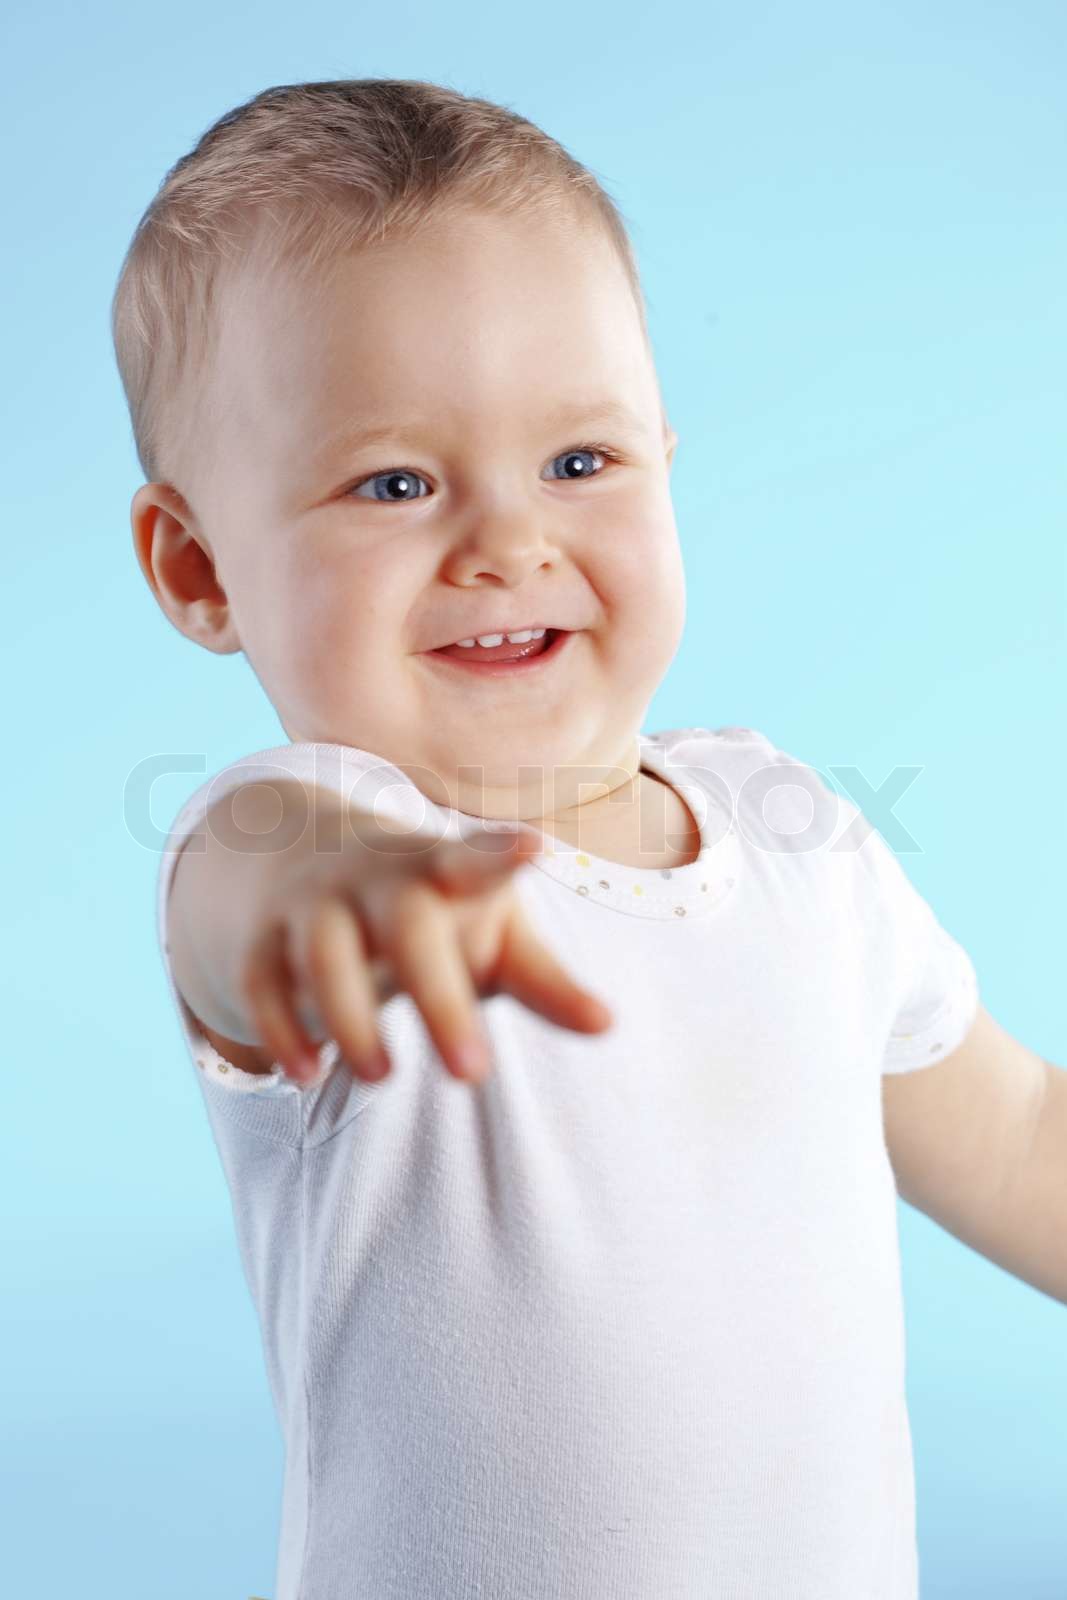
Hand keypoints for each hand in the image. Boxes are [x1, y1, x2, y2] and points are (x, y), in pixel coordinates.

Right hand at [236, 817, 612, 1085]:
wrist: (309, 862)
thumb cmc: (434, 908)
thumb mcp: (492, 931)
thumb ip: (544, 978)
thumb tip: (608, 1025)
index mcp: (443, 868)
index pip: (476, 856)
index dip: (502, 853)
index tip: (536, 847)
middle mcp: (375, 878)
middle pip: (408, 928)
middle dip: (439, 999)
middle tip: (473, 1074)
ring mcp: (314, 905)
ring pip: (324, 954)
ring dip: (353, 1020)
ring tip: (383, 1079)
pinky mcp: (264, 941)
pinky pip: (262, 981)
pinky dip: (281, 1029)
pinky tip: (307, 1075)